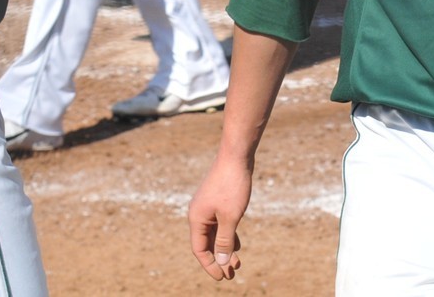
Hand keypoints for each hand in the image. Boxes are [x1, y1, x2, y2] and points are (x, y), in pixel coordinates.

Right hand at [189, 152, 253, 279]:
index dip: (210, 265)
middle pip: (207, 244)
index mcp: (197, 219)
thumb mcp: (231, 217)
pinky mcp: (217, 201)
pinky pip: (219, 225)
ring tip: (237, 263)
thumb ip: (225, 241)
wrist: (236, 156)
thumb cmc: (232, 185)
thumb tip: (222, 262)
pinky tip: (236, 245)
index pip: (200, 250)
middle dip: (219, 260)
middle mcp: (199, 214)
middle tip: (232, 275)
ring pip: (214, 235)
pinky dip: (227, 236)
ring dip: (224, 249)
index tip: (222, 278)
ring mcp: (208, 207)